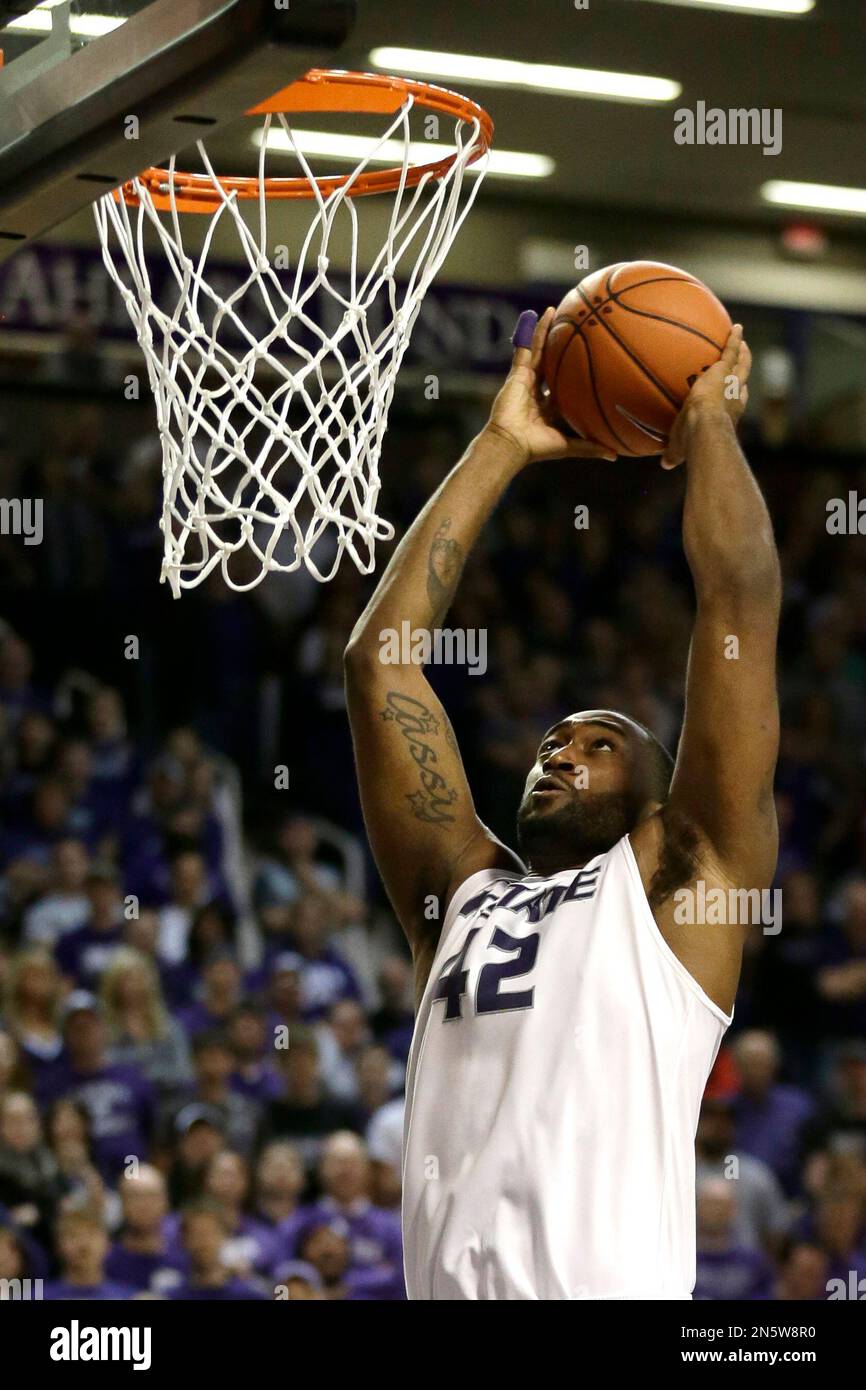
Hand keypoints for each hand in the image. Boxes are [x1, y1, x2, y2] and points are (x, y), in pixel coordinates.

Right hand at [484, 308, 617, 468]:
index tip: (587, 362)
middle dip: (560, 347)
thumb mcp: (568, 446)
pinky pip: (526, 347)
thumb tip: (616, 456)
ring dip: (546, 331)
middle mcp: (538, 391)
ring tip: (556, 311)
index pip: (564, 386)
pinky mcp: (517, 374)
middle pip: (551, 363)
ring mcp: (526, 380)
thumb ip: (590, 448)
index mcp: (549, 407)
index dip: (573, 374)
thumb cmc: (537, 448)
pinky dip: (532, 330)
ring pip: (539, 351)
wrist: (511, 444)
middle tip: (573, 328)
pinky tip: (541, 313)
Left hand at [662, 324, 750, 468]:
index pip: (736, 402)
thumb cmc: (692, 442)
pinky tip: (735, 327)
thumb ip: (673, 453)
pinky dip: (734, 338)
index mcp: (728, 415)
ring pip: (741, 364)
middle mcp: (735, 398)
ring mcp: (731, 383)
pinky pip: (731, 349)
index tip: (738, 389)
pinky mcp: (724, 370)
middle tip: (744, 359)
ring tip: (741, 341)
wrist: (704, 428)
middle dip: (743, 370)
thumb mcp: (680, 447)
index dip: (738, 395)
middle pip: (743, 380)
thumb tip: (664, 464)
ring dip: (742, 352)